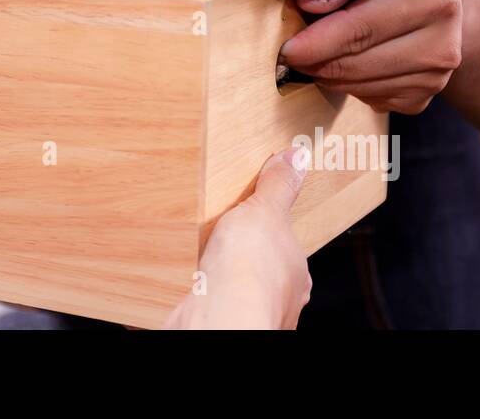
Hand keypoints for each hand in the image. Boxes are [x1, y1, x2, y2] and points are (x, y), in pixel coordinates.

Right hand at [165, 148, 311, 328]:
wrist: (219, 315)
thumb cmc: (249, 272)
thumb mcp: (266, 210)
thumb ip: (278, 187)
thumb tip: (295, 159)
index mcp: (295, 271)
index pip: (285, 247)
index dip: (267, 231)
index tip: (251, 220)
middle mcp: (277, 297)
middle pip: (261, 269)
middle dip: (242, 255)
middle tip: (221, 235)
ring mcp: (249, 311)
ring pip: (235, 287)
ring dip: (219, 274)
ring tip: (198, 254)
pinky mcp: (217, 320)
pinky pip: (207, 299)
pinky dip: (196, 291)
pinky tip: (185, 279)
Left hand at [280, 0, 463, 114]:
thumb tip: (308, 4)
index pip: (362, 29)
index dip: (318, 42)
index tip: (285, 49)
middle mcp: (443, 42)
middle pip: (356, 64)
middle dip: (313, 61)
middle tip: (287, 51)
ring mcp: (436, 77)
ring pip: (358, 87)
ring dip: (327, 74)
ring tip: (316, 50)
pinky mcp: (423, 99)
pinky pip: (369, 100)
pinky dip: (348, 85)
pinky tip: (348, 60)